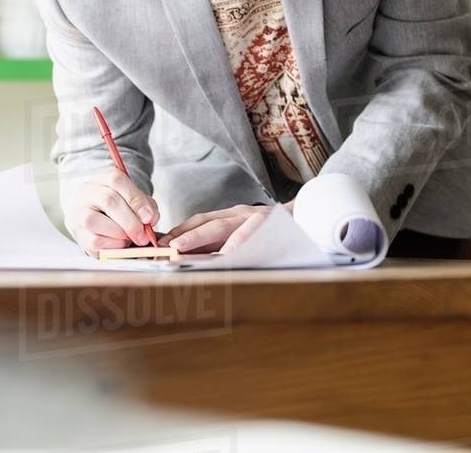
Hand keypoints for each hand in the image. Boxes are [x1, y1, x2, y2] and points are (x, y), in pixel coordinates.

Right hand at [64, 166, 159, 256]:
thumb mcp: (136, 200)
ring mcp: (78, 211)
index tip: (149, 217)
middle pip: (108, 200)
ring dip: (118, 233)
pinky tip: (119, 243)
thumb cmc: (121, 208)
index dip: (135, 199)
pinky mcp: (78, 233)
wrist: (100, 218)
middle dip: (130, 221)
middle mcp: (87, 191)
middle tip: (143, 235)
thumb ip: (146, 206)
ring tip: (129, 238)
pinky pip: (93, 240)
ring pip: (94, 220)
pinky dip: (111, 244)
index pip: (116, 180)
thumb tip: (150, 218)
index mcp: (103, 177)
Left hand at [158, 201, 292, 253]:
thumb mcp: (245, 234)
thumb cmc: (273, 232)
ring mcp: (256, 217)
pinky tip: (228, 254)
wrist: (310, 216)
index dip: (180, 231)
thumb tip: (192, 258)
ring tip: (184, 249)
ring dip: (202, 237)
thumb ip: (224, 243)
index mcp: (231, 216)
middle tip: (168, 247)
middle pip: (208, 222)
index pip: (200, 221)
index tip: (160, 243)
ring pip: (225, 226)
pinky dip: (239, 242)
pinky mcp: (271, 223)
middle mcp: (240, 214)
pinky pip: (252, 232)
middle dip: (185, 235)